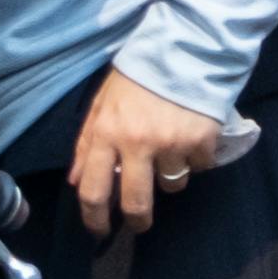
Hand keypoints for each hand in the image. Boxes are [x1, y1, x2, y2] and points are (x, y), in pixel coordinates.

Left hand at [68, 74, 233, 238]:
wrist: (185, 48)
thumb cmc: (138, 75)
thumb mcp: (103, 103)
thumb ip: (86, 143)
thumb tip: (76, 181)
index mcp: (106, 134)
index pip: (93, 190)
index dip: (94, 218)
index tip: (99, 230)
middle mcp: (137, 144)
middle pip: (135, 202)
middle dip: (137, 220)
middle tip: (139, 223)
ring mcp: (171, 144)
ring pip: (172, 185)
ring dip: (171, 176)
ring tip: (172, 153)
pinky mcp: (201, 141)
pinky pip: (199, 167)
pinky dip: (197, 158)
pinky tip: (193, 137)